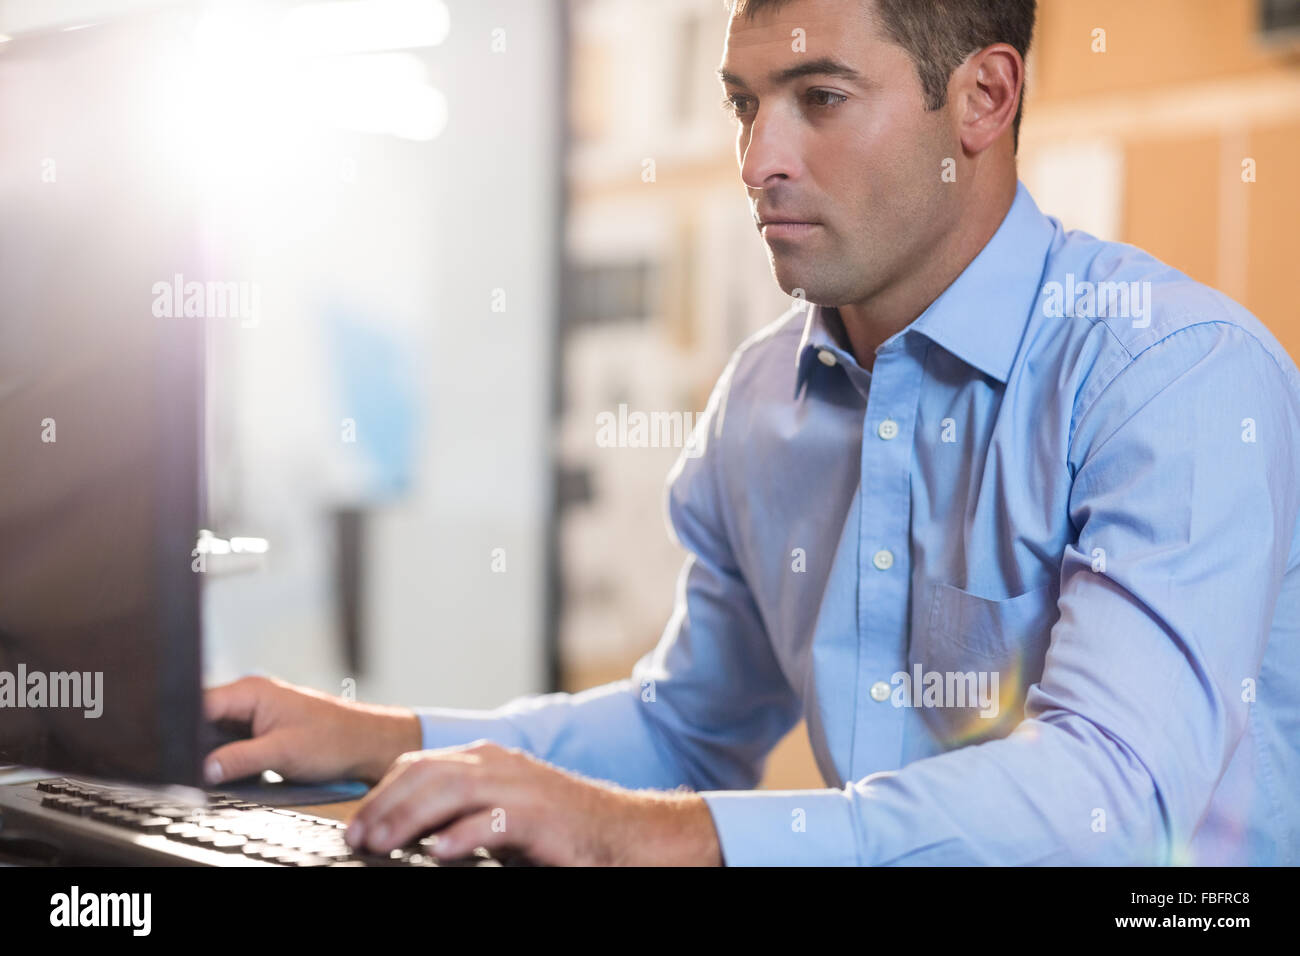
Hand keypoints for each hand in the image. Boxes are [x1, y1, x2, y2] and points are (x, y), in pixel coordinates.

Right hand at [203, 675, 421, 785]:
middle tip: (195, 769)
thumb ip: (240, 759)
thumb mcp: (282, 752)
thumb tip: (203, 768)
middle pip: (202, 721)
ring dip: (213, 754)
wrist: (364, 745)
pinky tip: (231, 771)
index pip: (198, 704)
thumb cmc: (333, 740)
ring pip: (215, 735)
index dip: (183, 729)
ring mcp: (253, 714)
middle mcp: (248, 697)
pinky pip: (230, 744)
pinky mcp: (259, 731)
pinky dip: (228, 758)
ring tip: (221, 768)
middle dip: (196, 745)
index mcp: (250, 691)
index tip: (175, 754)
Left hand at [344, 740, 722, 865]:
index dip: (381, 794)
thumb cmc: (558, 829)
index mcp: (485, 760)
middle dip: (385, 806)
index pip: (418, 765)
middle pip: (426, 773)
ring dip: (409, 818)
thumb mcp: (498, 815)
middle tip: (357, 839)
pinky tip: (440, 853)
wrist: (621, 833)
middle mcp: (498, 765)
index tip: (355, 827)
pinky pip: (494, 819)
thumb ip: (457, 816)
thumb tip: (407, 834)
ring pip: (450, 790)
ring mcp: (519, 786)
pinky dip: (463, 834)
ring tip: (383, 845)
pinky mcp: (540, 814)